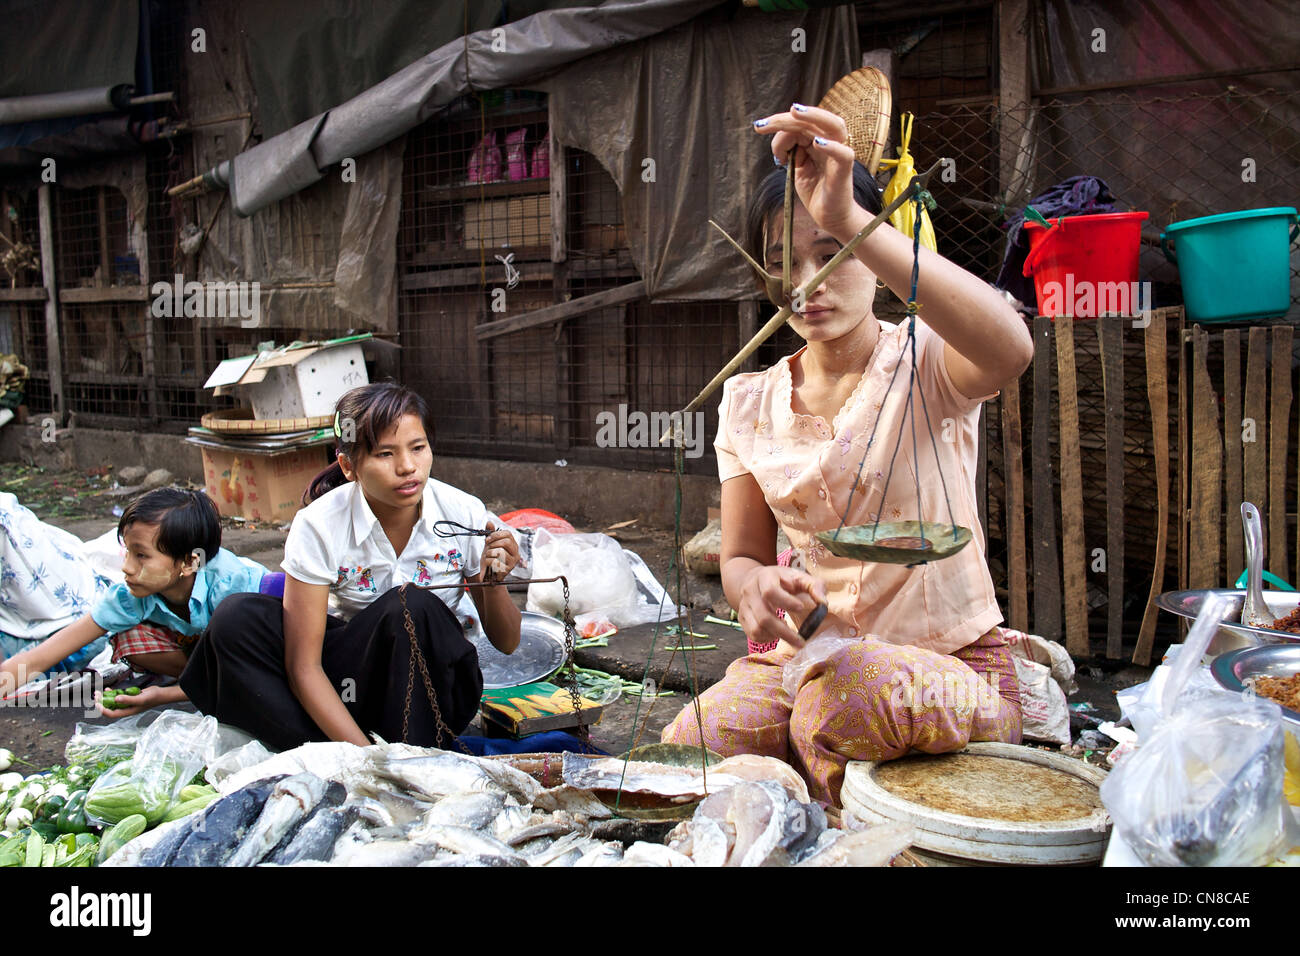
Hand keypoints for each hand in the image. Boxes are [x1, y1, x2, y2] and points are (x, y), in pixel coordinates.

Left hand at [95, 685, 164, 719]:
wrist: (161, 694)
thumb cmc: (153, 698)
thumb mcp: (141, 699)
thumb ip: (128, 700)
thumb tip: (115, 699)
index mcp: (128, 712)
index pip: (112, 714)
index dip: (103, 710)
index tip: (97, 703)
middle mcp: (126, 708)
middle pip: (110, 708)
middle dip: (101, 702)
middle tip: (95, 695)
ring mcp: (127, 703)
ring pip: (112, 702)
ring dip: (105, 698)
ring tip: (99, 692)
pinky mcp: (129, 697)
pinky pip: (117, 697)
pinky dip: (112, 693)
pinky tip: (109, 689)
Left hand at [479, 522, 520, 583]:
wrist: (488, 576)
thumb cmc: (490, 560)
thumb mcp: (490, 545)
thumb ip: (490, 534)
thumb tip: (489, 522)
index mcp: (513, 546)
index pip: (508, 534)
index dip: (495, 535)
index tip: (487, 540)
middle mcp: (516, 553)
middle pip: (506, 542)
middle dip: (493, 544)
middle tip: (487, 549)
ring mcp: (513, 562)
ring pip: (499, 552)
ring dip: (489, 554)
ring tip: (488, 558)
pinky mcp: (507, 571)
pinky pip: (495, 562)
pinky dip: (488, 562)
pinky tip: (489, 565)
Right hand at [736, 564, 827, 650]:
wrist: (756, 579)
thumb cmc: (783, 580)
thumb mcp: (800, 577)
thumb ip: (815, 586)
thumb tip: (823, 603)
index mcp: (765, 577)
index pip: (770, 591)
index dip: (785, 602)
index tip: (801, 608)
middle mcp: (750, 591)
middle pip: (763, 616)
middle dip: (784, 632)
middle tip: (801, 642)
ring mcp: (744, 605)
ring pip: (756, 628)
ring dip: (775, 636)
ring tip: (790, 635)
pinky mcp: (742, 618)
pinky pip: (753, 634)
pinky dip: (767, 638)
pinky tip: (777, 634)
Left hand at [754, 104, 860, 238]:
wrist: (830, 216)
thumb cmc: (815, 191)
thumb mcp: (797, 168)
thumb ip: (789, 151)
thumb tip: (778, 138)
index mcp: (818, 139)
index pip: (800, 123)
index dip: (779, 123)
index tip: (759, 128)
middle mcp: (831, 142)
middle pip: (812, 120)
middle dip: (785, 119)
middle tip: (763, 124)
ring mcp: (839, 154)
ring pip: (833, 126)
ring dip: (813, 117)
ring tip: (794, 112)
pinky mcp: (844, 170)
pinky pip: (842, 154)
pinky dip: (831, 147)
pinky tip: (818, 143)